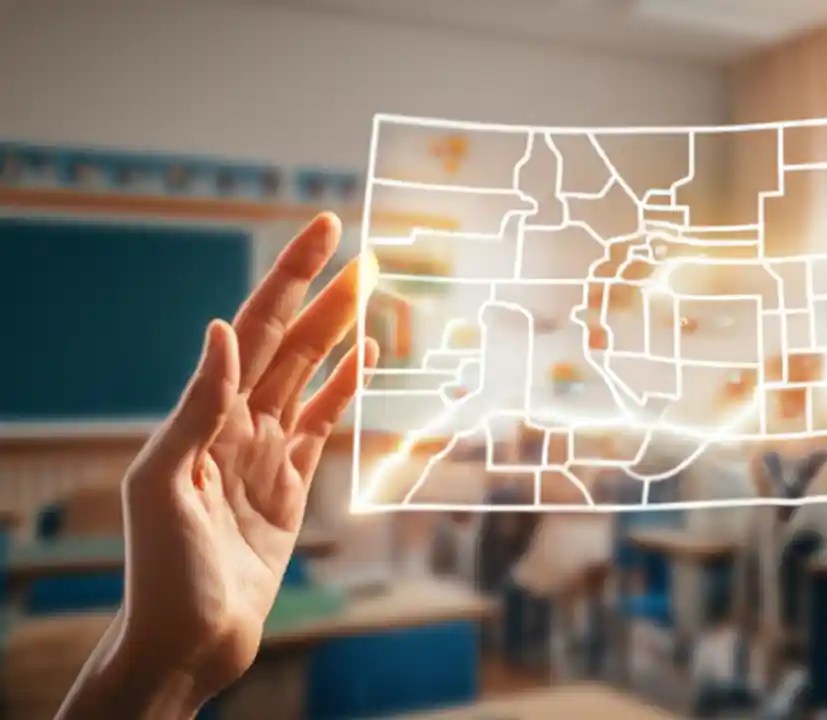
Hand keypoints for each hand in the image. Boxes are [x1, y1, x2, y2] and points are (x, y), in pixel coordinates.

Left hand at [59, 213, 378, 718]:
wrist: (188, 641)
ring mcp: (266, 452)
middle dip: (324, 295)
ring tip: (371, 291)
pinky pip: (323, 424)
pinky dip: (345, 389)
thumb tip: (218, 329)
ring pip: (310, 376)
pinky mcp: (290, 485)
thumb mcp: (165, 484)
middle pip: (290, 343)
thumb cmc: (164, 570)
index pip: (253, 328)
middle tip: (363, 251)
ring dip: (339, 332)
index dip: (290, 277)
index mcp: (205, 414)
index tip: (325, 231)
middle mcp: (236, 423)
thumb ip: (196, 407)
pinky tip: (364, 359)